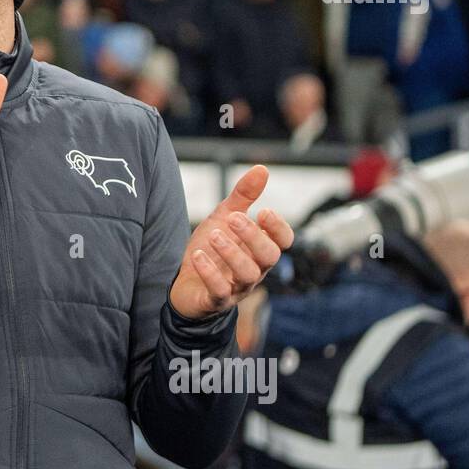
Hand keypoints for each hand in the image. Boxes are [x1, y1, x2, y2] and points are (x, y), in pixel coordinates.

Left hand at [169, 165, 293, 318]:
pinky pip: (219, 291)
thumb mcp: (224, 217)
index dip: (278, 228)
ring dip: (232, 253)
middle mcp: (254, 269)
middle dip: (253, 236)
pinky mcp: (215, 300)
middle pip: (269, 257)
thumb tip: (263, 169)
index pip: (283, 241)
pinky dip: (210, 274)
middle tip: (233, 218)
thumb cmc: (211, 249)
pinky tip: (198, 256)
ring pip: (247, 275)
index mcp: (259, 248)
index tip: (263, 212)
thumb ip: (244, 196)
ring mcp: (236, 287)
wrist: (184, 282)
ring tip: (213, 235)